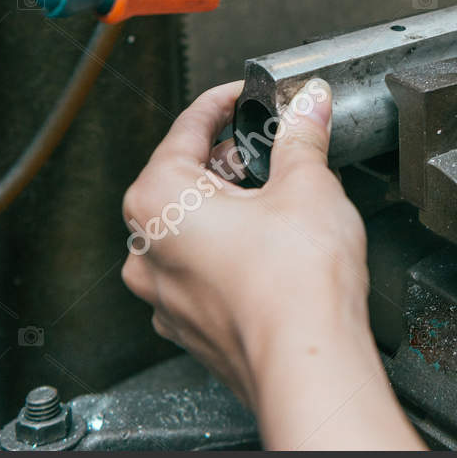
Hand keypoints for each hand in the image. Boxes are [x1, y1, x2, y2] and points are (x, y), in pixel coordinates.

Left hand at [121, 79, 420, 448]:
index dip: (224, 101)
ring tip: (277, 199)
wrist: (309, 363)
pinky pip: (201, 270)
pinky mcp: (189, 326)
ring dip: (227, 206)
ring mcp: (164, 294)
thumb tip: (308, 106)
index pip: (187, 127)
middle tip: (271, 144)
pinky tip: (271, 249)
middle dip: (228, 157)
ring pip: (188, 229)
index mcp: (158, 200)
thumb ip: (302, 136)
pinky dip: (229, 250)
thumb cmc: (296, 286)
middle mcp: (147, 249)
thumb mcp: (308, 185)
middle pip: (182, 178)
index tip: (246, 93)